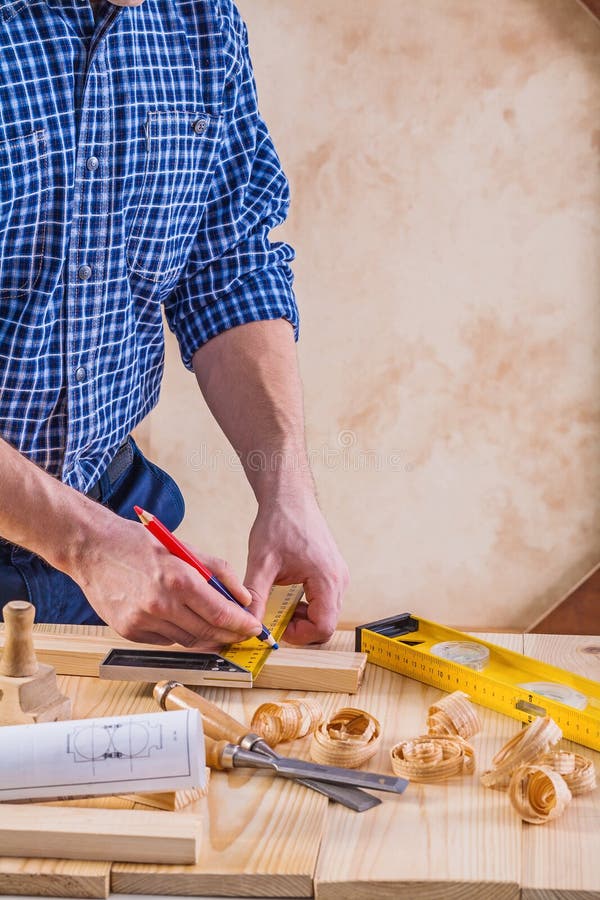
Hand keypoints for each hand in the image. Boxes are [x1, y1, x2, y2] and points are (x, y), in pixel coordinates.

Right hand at [68, 507, 261, 646]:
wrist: (92, 549)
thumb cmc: (137, 543)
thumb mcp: (184, 548)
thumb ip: (219, 572)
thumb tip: (243, 597)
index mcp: (178, 580)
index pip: (221, 614)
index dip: (242, 625)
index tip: (254, 629)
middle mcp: (160, 605)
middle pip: (207, 632)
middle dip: (230, 635)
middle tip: (242, 633)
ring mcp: (142, 621)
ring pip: (187, 640)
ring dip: (205, 635)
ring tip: (214, 625)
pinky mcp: (129, 632)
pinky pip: (165, 640)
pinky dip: (178, 633)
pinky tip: (180, 618)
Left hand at [244, 486, 349, 643]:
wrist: (289, 497)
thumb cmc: (279, 523)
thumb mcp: (261, 563)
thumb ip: (254, 597)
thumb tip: (247, 624)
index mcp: (327, 579)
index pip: (323, 627)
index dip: (300, 636)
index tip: (278, 629)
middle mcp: (339, 579)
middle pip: (327, 623)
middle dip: (301, 628)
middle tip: (276, 620)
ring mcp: (338, 575)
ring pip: (327, 612)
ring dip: (304, 617)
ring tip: (279, 607)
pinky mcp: (332, 571)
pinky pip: (325, 600)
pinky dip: (308, 606)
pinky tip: (287, 596)